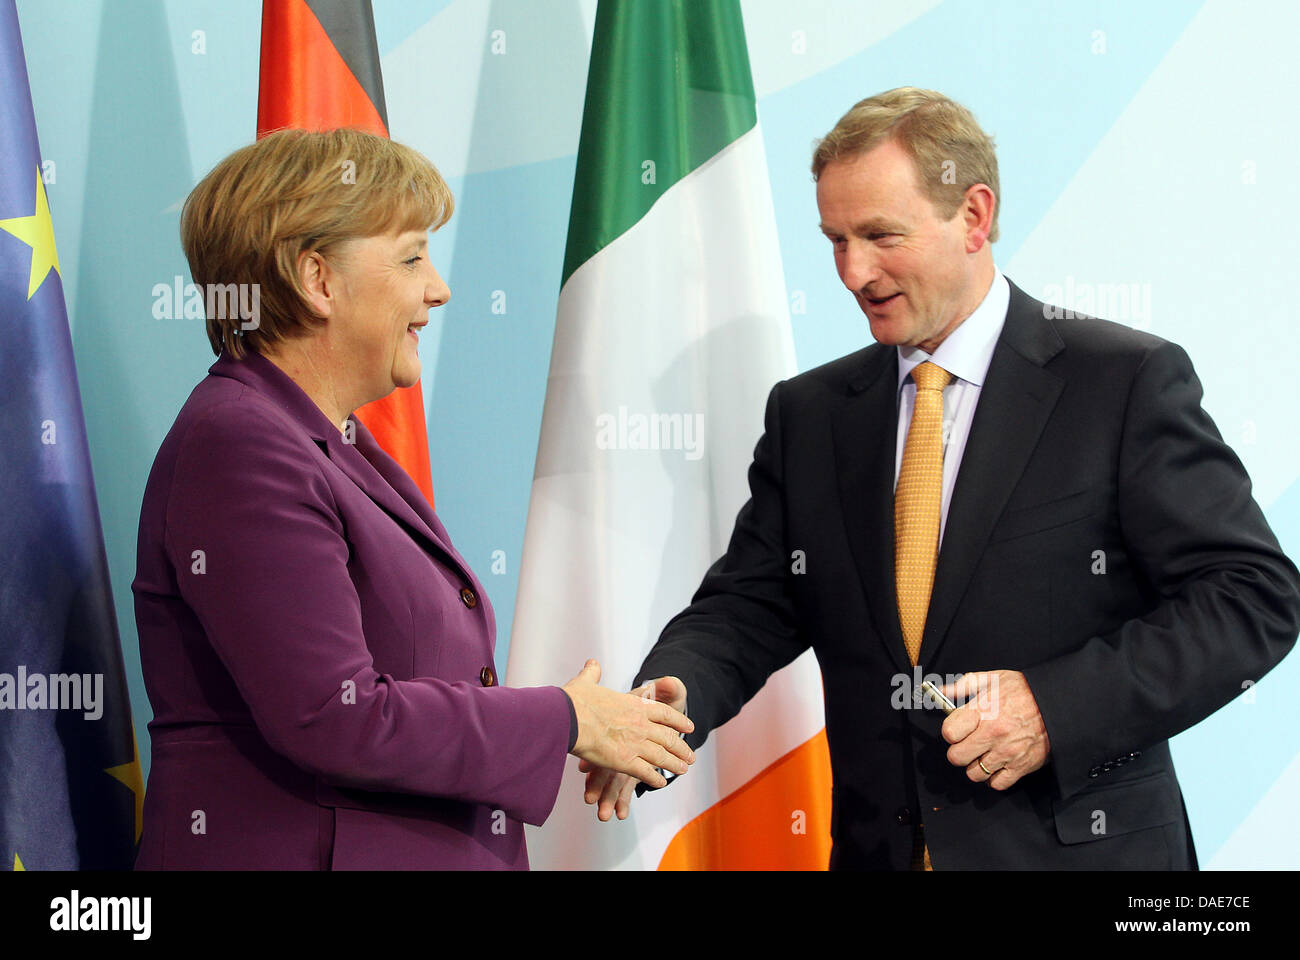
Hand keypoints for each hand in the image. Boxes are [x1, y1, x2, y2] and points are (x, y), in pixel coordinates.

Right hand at [563, 662, 693, 791]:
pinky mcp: (624, 761)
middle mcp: (640, 724)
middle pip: (668, 737)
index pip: (664, 712)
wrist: (567, 717)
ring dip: (674, 764)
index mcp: (634, 704)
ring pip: (661, 756)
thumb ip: (593, 673)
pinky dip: (654, 778)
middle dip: (681, 747)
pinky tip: (660, 783)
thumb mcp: (586, 681)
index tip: (689, 727)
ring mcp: (634, 743)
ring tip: (682, 770)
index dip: (679, 721)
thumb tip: (592, 663)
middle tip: (690, 756)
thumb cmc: (575, 700)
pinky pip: (645, 772)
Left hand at [940, 670, 1049, 790]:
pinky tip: (997, 765)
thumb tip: (942, 691)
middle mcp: (993, 733)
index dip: (951, 732)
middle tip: (967, 745)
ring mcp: (1007, 752)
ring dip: (975, 766)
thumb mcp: (994, 678)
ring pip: (974, 773)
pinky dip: (994, 778)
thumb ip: (964, 685)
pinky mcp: (1021, 766)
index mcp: (983, 711)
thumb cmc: (1025, 691)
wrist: (1058, 704)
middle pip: (957, 757)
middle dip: (958, 751)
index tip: (957, 730)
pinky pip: (997, 784)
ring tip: (983, 755)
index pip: (949, 733)